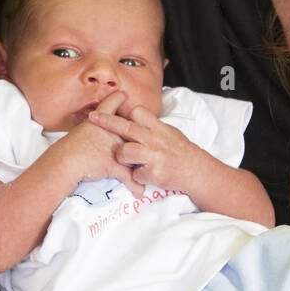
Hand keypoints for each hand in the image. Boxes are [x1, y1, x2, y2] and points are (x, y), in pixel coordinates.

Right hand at [53, 91, 144, 195]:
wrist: (66, 160)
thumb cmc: (67, 147)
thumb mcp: (78, 132)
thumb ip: (89, 128)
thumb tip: (87, 128)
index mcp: (100, 121)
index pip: (111, 104)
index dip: (118, 99)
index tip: (123, 94)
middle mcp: (111, 132)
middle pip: (131, 129)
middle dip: (141, 129)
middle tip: (149, 129)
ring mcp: (115, 149)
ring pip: (135, 154)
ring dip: (143, 162)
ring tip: (151, 167)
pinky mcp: (115, 165)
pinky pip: (128, 177)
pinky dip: (135, 185)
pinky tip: (140, 192)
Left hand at [86, 102, 213, 192]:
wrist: (197, 172)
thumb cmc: (181, 152)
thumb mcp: (170, 133)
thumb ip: (152, 127)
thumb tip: (134, 118)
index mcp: (159, 128)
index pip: (138, 113)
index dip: (126, 114)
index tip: (115, 113)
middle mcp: (155, 139)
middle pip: (126, 128)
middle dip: (106, 122)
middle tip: (92, 118)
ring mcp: (154, 156)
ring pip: (125, 151)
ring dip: (121, 157)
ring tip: (128, 161)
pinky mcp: (153, 173)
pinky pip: (135, 175)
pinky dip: (137, 177)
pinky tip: (146, 176)